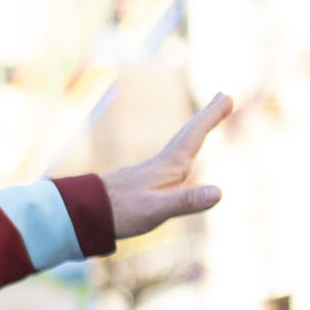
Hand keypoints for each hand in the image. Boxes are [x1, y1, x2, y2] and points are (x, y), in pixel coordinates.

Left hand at [102, 93, 230, 239]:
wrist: (83, 213)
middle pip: (187, 135)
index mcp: (167, 166)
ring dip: (194, 131)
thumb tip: (218, 192)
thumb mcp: (157, 210)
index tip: (227, 97)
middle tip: (221, 96)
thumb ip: (187, 201)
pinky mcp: (140, 182)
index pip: (194, 136)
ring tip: (204, 123)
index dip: (211, 117)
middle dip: (206, 116)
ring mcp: (149, 172)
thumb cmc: (121, 213)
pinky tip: (176, 161)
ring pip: (178, 146)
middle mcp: (160, 164)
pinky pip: (169, 160)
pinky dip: (180, 151)